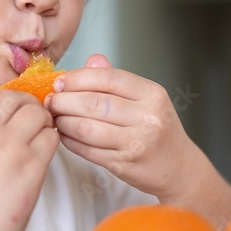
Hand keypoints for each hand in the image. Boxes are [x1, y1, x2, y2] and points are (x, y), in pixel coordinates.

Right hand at [0, 91, 59, 230]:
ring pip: (38, 113)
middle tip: (32, 123)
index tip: (12, 115)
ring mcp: (8, 147)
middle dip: (27, 107)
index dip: (6, 102)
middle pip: (15, 98)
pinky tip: (44, 154)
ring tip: (39, 139)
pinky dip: (52, 140)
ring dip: (43, 123)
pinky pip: (52, 137)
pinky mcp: (31, 166)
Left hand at [46, 54, 200, 201]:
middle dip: (64, 101)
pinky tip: (64, 135)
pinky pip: (88, 150)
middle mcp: (148, 117)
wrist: (180, 169)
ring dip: (64, 122)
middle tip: (50, 101)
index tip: (60, 82)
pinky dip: (70, 141)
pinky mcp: (125, 164)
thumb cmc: (160, 131)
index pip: (108, 78)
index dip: (78, 78)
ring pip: (87, 128)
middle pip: (93, 103)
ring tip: (55, 118)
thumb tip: (91, 60)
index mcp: (152, 94)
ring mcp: (137, 142)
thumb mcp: (148, 100)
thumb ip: (118, 81)